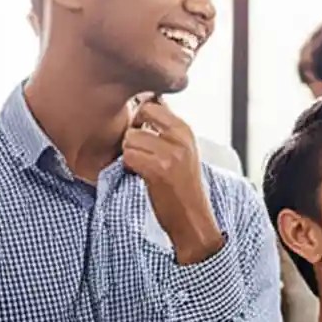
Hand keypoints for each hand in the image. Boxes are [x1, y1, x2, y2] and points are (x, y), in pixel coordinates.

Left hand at [123, 95, 222, 264]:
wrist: (192, 218)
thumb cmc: (182, 187)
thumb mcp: (182, 151)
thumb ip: (166, 130)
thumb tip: (145, 103)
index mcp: (186, 130)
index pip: (153, 104)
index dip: (140, 117)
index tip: (142, 132)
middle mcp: (180, 138)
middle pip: (140, 116)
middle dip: (133, 133)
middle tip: (139, 150)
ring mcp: (171, 153)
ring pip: (130, 139)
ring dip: (130, 154)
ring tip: (143, 167)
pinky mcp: (159, 170)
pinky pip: (129, 157)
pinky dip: (129, 167)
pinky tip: (141, 175)